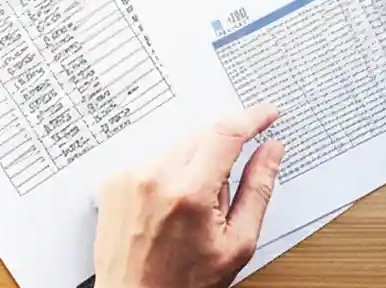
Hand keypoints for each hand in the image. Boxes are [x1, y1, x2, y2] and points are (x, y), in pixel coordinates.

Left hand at [94, 104, 283, 287]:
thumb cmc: (183, 284)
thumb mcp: (236, 243)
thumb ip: (257, 190)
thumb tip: (271, 150)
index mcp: (189, 194)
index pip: (227, 133)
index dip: (253, 118)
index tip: (267, 114)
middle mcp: (154, 178)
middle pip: (203, 136)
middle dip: (222, 154)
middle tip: (219, 197)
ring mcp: (129, 177)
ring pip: (179, 146)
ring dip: (194, 165)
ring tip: (188, 211)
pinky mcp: (113, 180)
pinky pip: (154, 159)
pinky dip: (169, 173)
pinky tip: (167, 207)